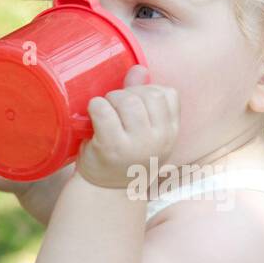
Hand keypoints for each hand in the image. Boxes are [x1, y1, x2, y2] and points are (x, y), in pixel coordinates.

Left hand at [75, 65, 179, 190]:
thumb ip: (142, 98)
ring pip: (126, 99)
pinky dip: (95, 107)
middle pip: (147, 94)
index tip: (135, 104)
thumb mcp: (141, 131)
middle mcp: (159, 139)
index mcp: (170, 133)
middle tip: (114, 109)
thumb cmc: (123, 157)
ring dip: (110, 99)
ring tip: (104, 113)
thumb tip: (140, 69)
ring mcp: (137, 144)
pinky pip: (103, 109)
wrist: (104, 193)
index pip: (167, 94)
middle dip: (126, 94)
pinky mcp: (112, 146)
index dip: (148, 91)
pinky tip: (93, 118)